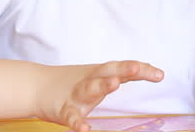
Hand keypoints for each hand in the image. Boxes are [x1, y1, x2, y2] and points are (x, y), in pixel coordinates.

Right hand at [34, 61, 163, 131]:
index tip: (160, 74)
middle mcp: (89, 80)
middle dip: (123, 70)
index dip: (141, 70)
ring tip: (115, 85)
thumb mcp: (98, 75)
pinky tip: (85, 128)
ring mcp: (75, 95)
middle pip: (107, 72)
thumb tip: (152, 69)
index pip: (123, 68)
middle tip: (137, 68)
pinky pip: (71, 117)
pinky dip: (77, 123)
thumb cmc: (72, 82)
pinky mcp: (63, 110)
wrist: (35, 86)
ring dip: (101, 86)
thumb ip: (123, 73)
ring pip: (89, 89)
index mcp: (99, 73)